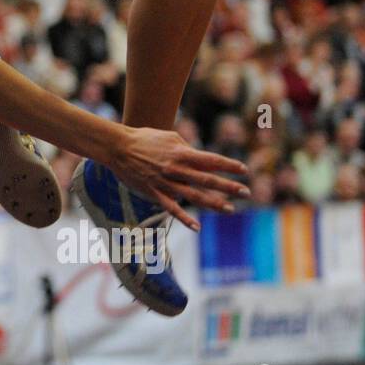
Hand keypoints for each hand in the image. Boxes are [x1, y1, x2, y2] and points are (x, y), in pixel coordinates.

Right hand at [109, 127, 248, 230]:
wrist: (117, 147)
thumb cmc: (144, 139)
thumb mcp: (169, 137)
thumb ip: (186, 148)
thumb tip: (201, 157)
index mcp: (181, 153)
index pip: (210, 160)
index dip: (229, 165)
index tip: (244, 170)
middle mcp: (176, 169)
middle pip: (207, 179)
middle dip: (228, 186)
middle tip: (246, 192)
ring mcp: (165, 182)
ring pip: (193, 196)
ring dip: (213, 203)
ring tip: (230, 209)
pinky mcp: (153, 193)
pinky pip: (171, 208)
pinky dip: (184, 218)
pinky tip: (197, 227)